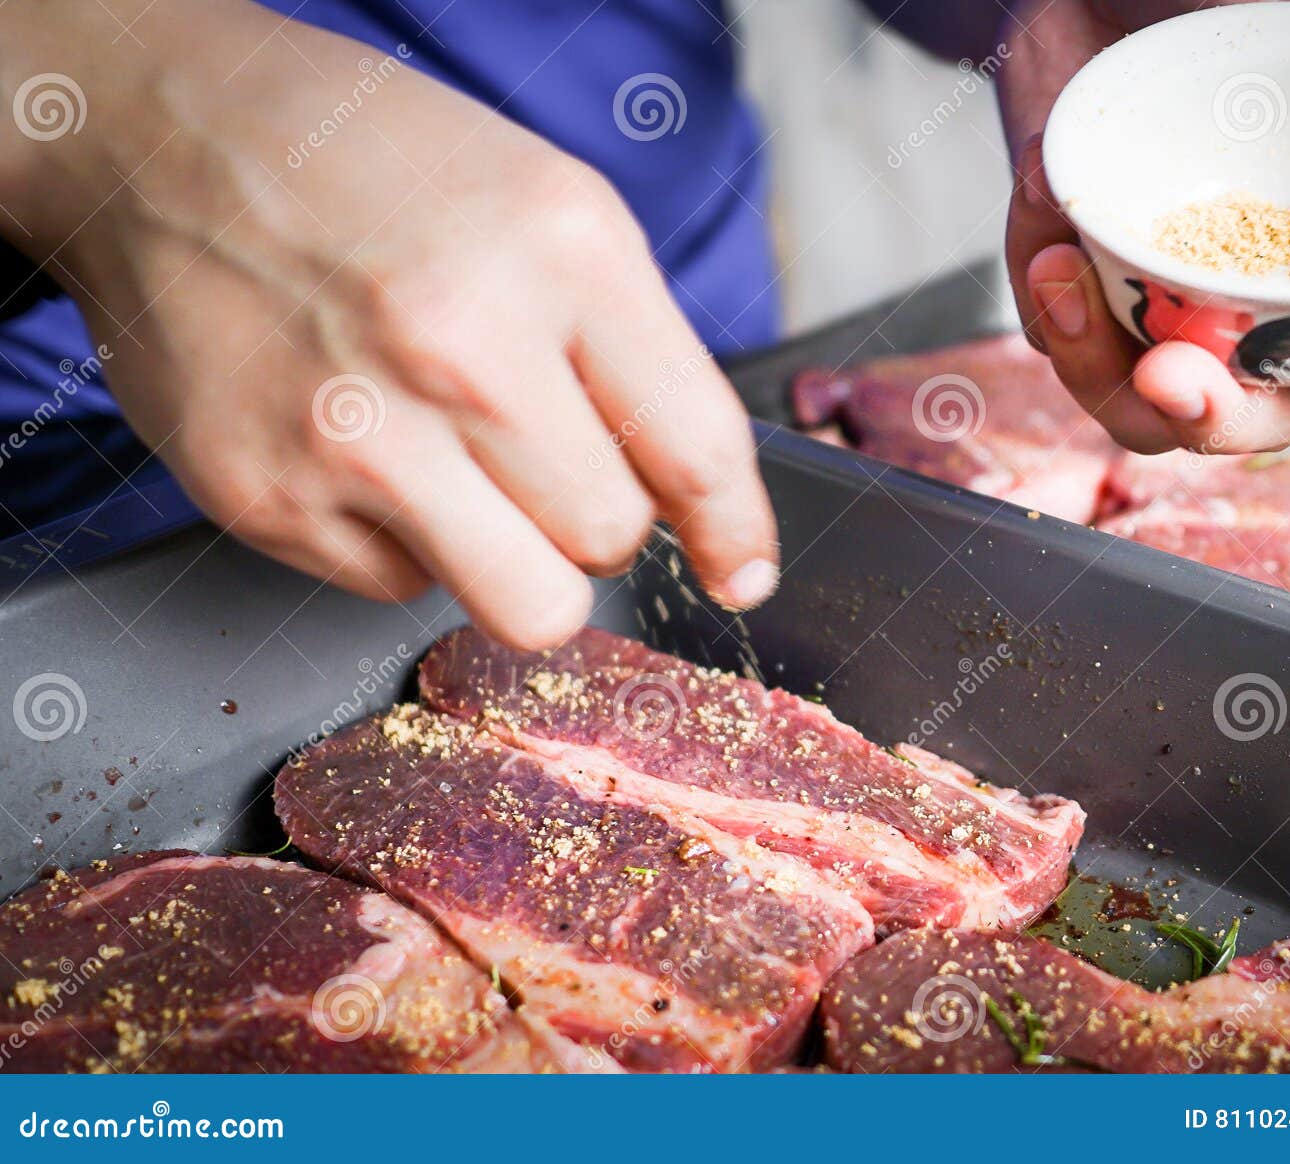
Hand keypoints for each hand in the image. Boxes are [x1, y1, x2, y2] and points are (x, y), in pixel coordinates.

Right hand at [0, 0, 777, 646]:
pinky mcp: (266, 498)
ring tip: (469, 481)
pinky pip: (403, 592)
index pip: (696, 447)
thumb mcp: (549, 209)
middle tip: (539, 451)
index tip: (739, 569)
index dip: (733, 529)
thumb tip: (703, 505)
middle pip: (610, 538)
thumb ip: (637, 352)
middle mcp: (460, 346)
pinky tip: (367, 456)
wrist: (162, 140)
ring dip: (522, 564)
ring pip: (528, 605)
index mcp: (560, 252)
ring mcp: (354, 433)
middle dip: (596, 514)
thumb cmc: (373, 170)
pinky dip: (406, 546)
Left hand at [999, 0, 1289, 454]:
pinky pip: (1067, 348)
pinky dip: (1051, 308)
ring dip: (1100, 370)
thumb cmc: (1224, 12)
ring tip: (1067, 277)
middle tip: (1176, 377)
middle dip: (1217, 416)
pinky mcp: (1086, 308)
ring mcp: (1165, 314)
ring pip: (1143, 409)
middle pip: (1255, 411)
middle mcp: (1254, 304)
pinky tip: (1048, 242)